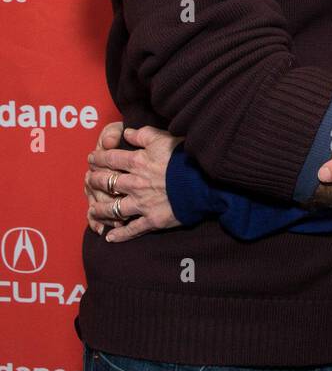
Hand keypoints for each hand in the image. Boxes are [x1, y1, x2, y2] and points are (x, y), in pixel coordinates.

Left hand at [85, 123, 182, 242]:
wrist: (205, 182)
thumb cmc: (185, 157)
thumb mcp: (164, 138)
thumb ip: (143, 134)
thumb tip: (126, 132)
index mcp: (137, 162)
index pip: (110, 159)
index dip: (98, 159)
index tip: (91, 159)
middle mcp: (135, 183)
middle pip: (106, 183)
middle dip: (94, 181)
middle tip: (88, 181)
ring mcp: (142, 203)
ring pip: (113, 208)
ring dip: (100, 209)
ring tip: (92, 210)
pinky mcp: (152, 219)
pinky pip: (132, 229)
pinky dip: (120, 235)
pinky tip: (109, 237)